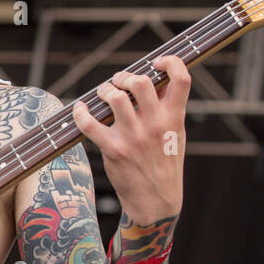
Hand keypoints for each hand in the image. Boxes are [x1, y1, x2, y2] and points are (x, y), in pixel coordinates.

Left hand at [71, 55, 190, 226]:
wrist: (156, 201)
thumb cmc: (164, 164)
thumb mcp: (175, 135)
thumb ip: (167, 109)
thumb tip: (153, 81)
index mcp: (174, 118)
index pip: (182, 80)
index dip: (171, 63)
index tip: (158, 62)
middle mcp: (155, 125)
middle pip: (141, 82)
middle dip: (125, 76)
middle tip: (119, 82)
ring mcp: (133, 137)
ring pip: (116, 98)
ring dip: (106, 90)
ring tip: (104, 94)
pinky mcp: (113, 149)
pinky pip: (90, 124)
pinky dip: (81, 112)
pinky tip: (81, 109)